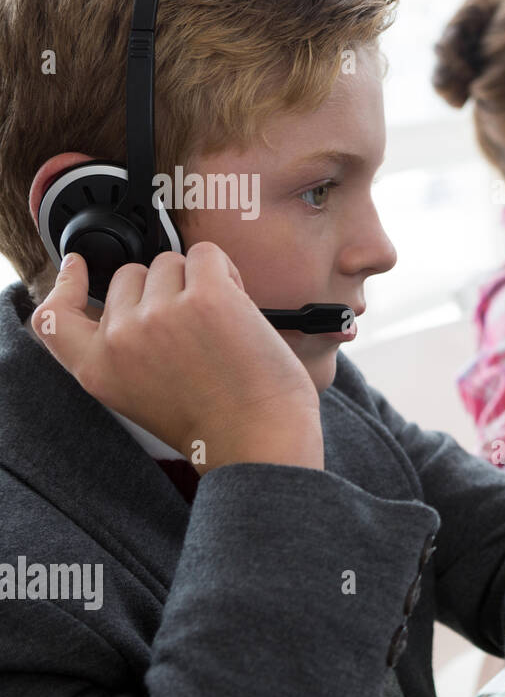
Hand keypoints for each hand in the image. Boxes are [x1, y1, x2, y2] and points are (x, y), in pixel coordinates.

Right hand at [33, 245, 323, 473]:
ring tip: (221, 323)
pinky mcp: (206, 296)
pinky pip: (206, 254)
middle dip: (163, 291)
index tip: (78, 265)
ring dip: (196, 280)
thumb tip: (142, 306)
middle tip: (196, 329)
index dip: (65, 284)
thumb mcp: (142, 397)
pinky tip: (239, 302)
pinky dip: (226, 270)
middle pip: (130, 276)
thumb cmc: (218, 426)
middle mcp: (121, 338)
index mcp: (99, 368)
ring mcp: (160, 313)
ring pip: (169, 263)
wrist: (259, 442)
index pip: (53, 317)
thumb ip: (126, 354)